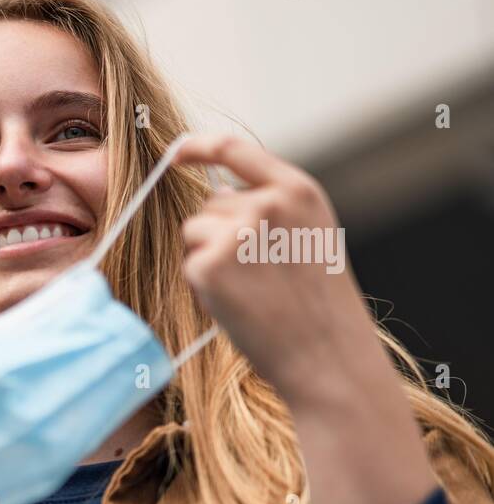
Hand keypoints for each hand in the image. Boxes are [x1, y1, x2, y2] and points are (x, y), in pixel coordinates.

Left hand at [173, 134, 378, 409]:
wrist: (327, 355)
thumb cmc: (320, 305)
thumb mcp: (310, 237)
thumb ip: (272, 208)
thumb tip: (216, 192)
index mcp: (298, 190)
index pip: (235, 150)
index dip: (198, 147)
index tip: (176, 152)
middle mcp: (266, 203)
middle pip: (210, 203)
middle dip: (219, 234)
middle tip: (258, 276)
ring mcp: (235, 232)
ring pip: (194, 232)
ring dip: (209, 257)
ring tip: (250, 289)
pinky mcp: (208, 265)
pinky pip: (189, 264)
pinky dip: (203, 286)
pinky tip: (237, 305)